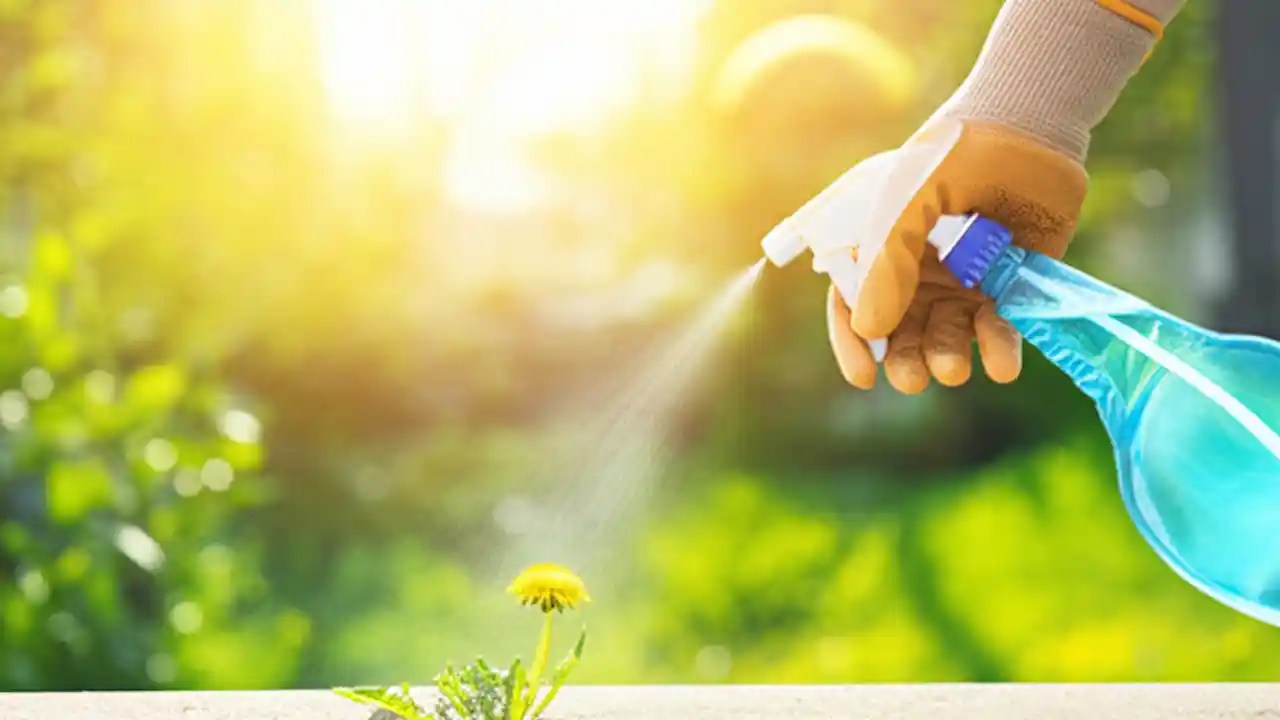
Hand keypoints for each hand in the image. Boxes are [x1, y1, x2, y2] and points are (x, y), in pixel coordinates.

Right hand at [829, 119, 1086, 392]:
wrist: (1024, 129)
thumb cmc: (949, 161)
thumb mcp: (903, 211)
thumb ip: (885, 267)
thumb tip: (869, 330)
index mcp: (881, 254)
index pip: (855, 308)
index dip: (854, 344)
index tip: (864, 377)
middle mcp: (920, 274)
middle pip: (902, 334)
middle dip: (906, 362)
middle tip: (914, 379)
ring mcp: (966, 282)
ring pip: (949, 337)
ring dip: (948, 358)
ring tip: (955, 369)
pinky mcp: (1011, 284)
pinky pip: (1001, 328)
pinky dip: (1000, 350)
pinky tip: (1002, 365)